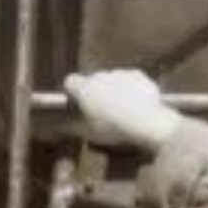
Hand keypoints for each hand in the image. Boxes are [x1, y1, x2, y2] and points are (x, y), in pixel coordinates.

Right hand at [63, 70, 181, 150]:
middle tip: (101, 110)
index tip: (77, 102)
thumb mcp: (89, 134)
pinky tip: (135, 103)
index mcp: (84, 88)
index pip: (70, 81)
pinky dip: (130, 87)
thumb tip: (61, 127)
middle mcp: (100, 76)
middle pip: (92, 80)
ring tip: (121, 109)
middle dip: (95, 91)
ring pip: (112, 79)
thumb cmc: (113, 129)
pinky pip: (129, 79)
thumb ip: (72, 128)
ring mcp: (120, 73)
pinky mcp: (138, 75)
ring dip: (113, 88)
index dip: (73, 91)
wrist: (146, 122)